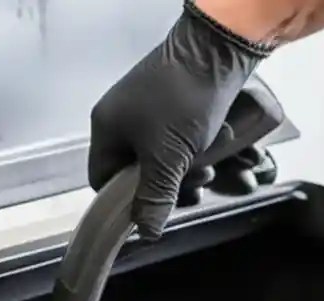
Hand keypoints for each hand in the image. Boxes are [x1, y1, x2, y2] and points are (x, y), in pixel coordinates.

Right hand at [88, 1, 271, 240]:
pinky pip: (180, 134)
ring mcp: (149, 106)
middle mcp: (122, 116)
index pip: (104, 179)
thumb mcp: (168, 157)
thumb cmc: (183, 101)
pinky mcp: (175, 98)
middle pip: (138, 169)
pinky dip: (199, 144)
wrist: (219, 45)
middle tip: (197, 183)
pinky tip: (220, 141)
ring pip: (164, 153)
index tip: (155, 207)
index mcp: (106, 128)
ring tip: (213, 164)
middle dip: (168, 183)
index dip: (126, 200)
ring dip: (189, 166)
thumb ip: (155, 197)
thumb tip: (147, 233)